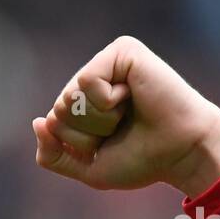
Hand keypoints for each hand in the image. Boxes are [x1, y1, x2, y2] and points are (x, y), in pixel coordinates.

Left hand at [32, 36, 219, 196]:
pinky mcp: (122, 51)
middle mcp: (94, 79)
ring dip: (98, 119)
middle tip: (121, 128)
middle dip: (86, 133)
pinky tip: (132, 96)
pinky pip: (87, 81)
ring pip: (69, 98)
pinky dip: (107, 100)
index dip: (79, 145)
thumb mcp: (87, 167)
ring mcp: (108, 63)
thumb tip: (38, 121)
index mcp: (85, 103)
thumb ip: (53, 154)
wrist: (181, 153)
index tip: (112, 143)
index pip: (52, 124)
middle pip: (58, 111)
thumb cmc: (141, 159)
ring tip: (128, 113)